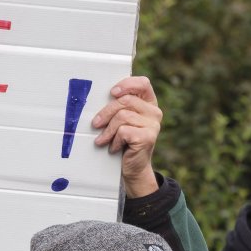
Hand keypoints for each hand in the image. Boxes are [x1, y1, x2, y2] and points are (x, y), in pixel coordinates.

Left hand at [91, 76, 161, 197]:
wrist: (133, 167)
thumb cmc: (124, 141)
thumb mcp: (121, 121)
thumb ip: (119, 106)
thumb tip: (96, 96)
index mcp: (149, 103)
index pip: (143, 83)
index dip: (127, 84)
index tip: (112, 92)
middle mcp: (154, 112)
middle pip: (125, 101)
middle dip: (106, 112)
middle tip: (95, 124)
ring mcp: (153, 125)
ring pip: (122, 116)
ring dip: (108, 130)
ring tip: (103, 140)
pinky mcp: (148, 137)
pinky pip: (123, 131)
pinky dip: (114, 141)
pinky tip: (114, 147)